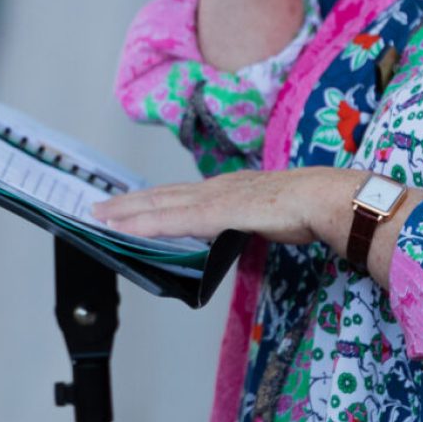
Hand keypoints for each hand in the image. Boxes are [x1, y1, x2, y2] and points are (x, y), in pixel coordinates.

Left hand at [94, 165, 342, 245]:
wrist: (324, 197)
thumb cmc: (306, 207)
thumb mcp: (267, 214)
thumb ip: (246, 221)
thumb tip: (236, 233)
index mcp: (227, 189)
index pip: (180, 195)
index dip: (150, 200)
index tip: (128, 205)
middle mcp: (215, 188)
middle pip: (162, 196)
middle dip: (128, 203)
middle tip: (98, 208)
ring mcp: (215, 198)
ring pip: (161, 205)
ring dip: (128, 212)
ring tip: (102, 217)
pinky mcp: (218, 212)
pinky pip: (174, 220)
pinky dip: (147, 224)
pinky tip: (129, 228)